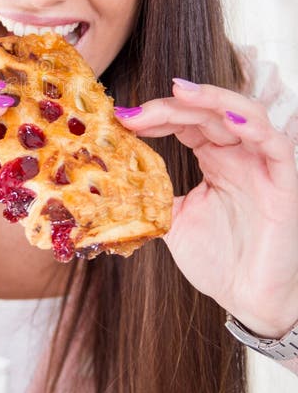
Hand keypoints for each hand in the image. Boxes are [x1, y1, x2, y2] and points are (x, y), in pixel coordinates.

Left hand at [115, 79, 297, 338]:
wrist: (248, 300)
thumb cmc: (219, 260)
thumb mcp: (173, 220)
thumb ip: (151, 194)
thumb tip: (111, 179)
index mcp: (216, 158)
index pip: (187, 121)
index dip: (157, 115)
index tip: (122, 119)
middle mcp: (240, 154)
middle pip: (208, 111)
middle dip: (171, 106)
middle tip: (136, 112)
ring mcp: (263, 165)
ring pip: (246, 113)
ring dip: (213, 99)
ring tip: (179, 93)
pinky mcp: (285, 182)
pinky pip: (277, 144)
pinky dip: (253, 126)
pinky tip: (228, 120)